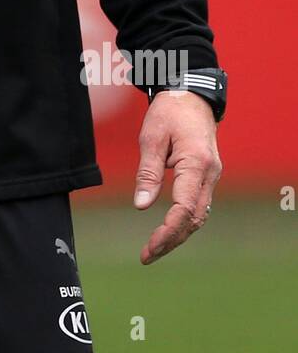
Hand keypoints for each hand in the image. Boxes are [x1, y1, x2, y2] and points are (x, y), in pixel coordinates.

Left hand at [133, 90, 221, 264]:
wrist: (191, 96)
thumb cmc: (169, 112)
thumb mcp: (151, 137)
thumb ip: (147, 172)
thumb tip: (141, 206)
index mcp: (197, 163)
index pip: (185, 208)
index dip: (167, 231)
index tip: (149, 247)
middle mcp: (210, 173)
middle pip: (195, 218)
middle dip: (172, 240)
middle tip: (147, 256)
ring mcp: (212, 176)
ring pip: (198, 215)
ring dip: (178, 234)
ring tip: (154, 250)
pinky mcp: (207, 176)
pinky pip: (198, 205)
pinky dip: (184, 222)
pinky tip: (168, 231)